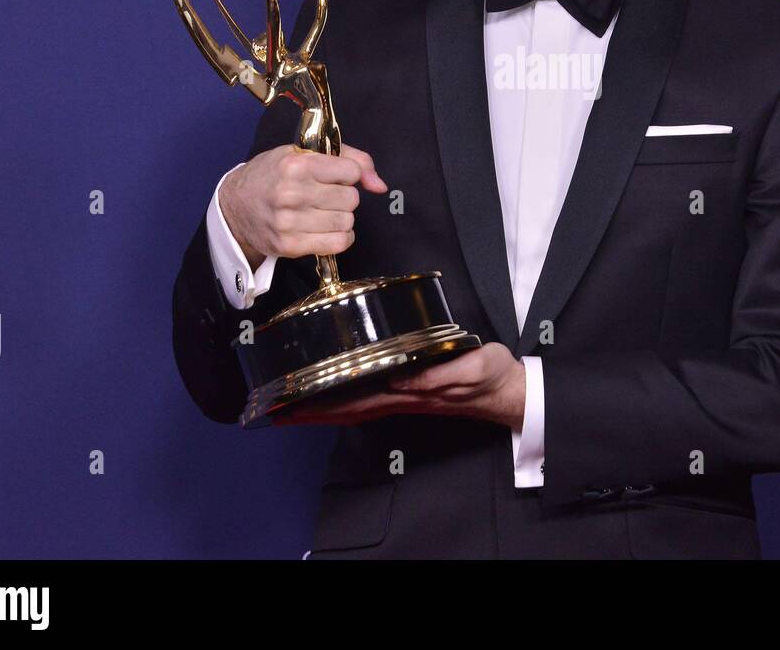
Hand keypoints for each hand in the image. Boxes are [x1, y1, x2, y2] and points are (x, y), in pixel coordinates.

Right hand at [219, 142, 386, 269]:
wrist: (235, 206)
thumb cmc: (272, 175)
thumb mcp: (303, 153)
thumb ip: (350, 159)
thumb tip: (379, 185)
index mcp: (296, 165)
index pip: (351, 171)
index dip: (348, 174)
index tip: (335, 176)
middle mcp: (292, 194)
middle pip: (351, 199)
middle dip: (345, 196)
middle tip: (326, 195)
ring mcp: (290, 222)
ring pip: (347, 222)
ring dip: (342, 217)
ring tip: (324, 211)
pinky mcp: (290, 246)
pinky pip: (338, 244)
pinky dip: (340, 237)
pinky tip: (327, 229)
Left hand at [271, 343, 526, 430]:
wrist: (506, 391)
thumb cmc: (489, 376)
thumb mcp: (471, 367)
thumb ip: (439, 374)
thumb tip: (403, 377)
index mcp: (408, 392)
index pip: (354, 401)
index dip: (320, 404)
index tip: (290, 404)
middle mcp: (398, 398)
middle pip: (344, 409)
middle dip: (308, 411)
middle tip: (274, 410)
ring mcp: (402, 399)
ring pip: (351, 408)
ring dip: (319, 411)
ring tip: (291, 408)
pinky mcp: (408, 393)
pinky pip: (365, 402)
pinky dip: (341, 403)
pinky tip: (331, 398)